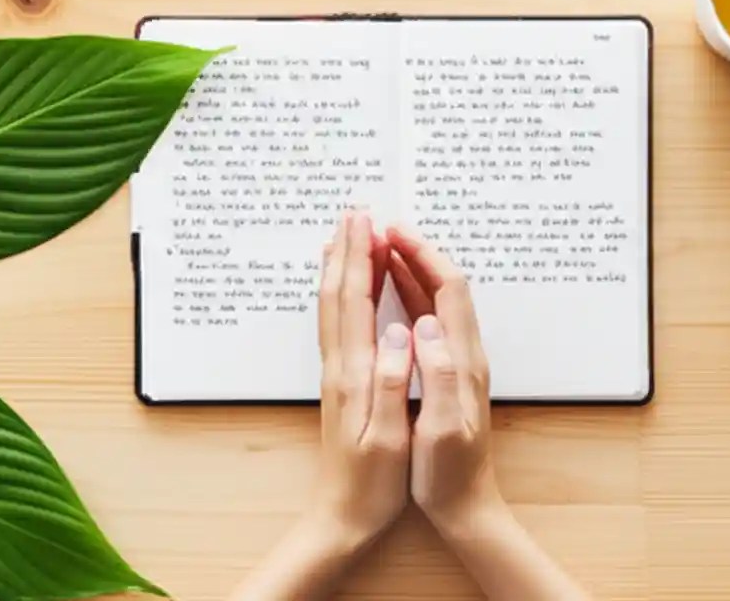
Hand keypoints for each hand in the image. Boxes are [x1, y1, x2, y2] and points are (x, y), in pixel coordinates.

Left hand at [229, 211, 410, 600]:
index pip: (354, 301)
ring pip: (332, 307)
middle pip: (338, 294)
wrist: (339, 518)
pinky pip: (337, 325)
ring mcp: (336, 375)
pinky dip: (341, 295)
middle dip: (347, 249)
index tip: (368, 221)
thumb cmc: (370, 484)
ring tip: (349, 235)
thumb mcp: (387, 437)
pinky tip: (348, 289)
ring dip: (340, 267)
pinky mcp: (340, 385)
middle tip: (356, 210)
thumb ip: (392, 383)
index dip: (360, 257)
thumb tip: (396, 332)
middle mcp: (339, 367)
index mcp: (355, 373)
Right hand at [385, 224, 503, 532]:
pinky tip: (384, 291)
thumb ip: (438, 375)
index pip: (448, 289)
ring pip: (431, 300)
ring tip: (376, 244)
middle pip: (441, 284)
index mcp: (462, 362)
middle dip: (411, 249)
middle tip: (378, 224)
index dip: (422, 255)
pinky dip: (403, 295)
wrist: (468, 507)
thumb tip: (425, 325)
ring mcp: (454, 361)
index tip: (393, 231)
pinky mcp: (443, 373)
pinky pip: (423, 319)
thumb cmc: (450, 475)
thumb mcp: (444, 429)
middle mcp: (462, 353)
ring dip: (406, 268)